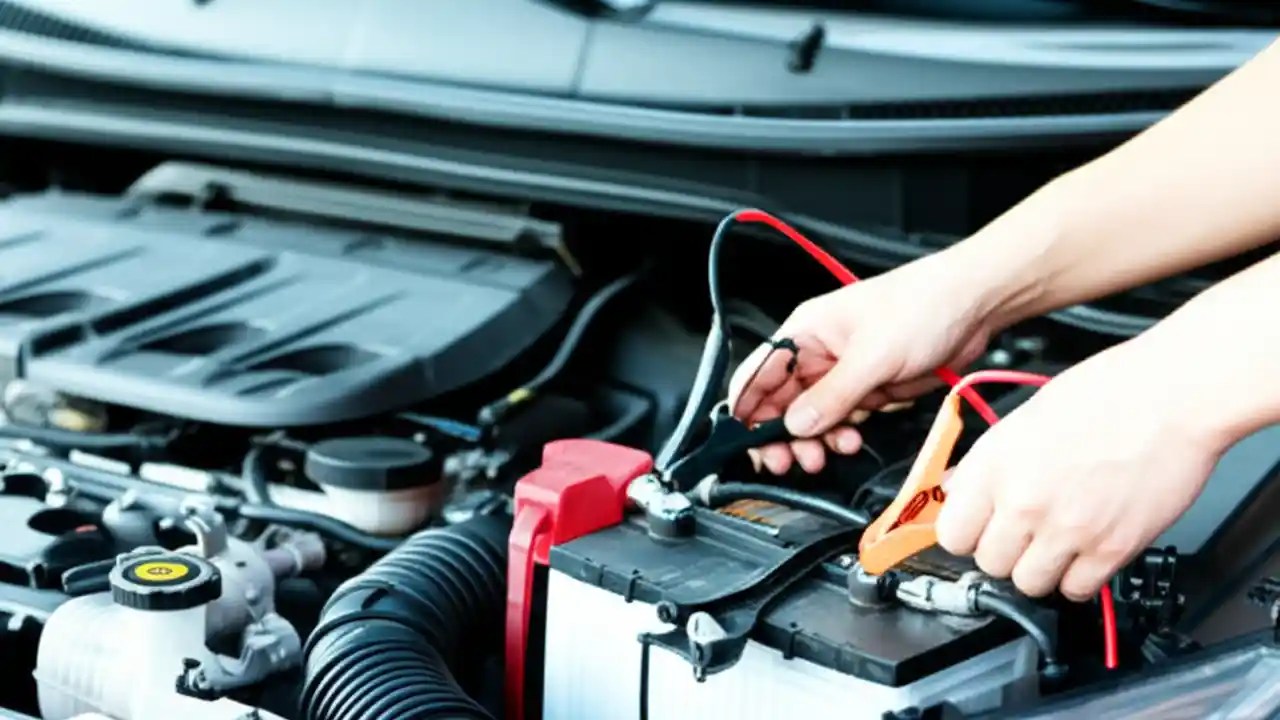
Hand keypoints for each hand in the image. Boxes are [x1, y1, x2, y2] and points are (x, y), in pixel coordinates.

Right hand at [728, 260, 994, 474]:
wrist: (974, 305)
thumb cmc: (924, 303)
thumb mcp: (873, 355)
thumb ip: (833, 395)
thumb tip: (797, 424)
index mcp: (805, 331)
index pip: (757, 373)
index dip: (746, 410)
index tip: (744, 442)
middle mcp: (818, 352)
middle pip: (779, 402)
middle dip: (779, 434)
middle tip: (786, 461)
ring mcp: (842, 372)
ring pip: (810, 417)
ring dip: (812, 440)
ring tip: (822, 455)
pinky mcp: (868, 388)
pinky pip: (841, 420)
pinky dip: (840, 435)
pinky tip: (850, 440)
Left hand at [935, 339, 1223, 599]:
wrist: (1173, 396)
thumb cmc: (1106, 394)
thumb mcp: (1024, 417)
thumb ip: (984, 463)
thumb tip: (953, 490)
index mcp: (996, 463)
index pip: (950, 533)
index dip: (964, 533)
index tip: (977, 529)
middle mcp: (1025, 500)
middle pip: (988, 563)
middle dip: (1002, 552)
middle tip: (1021, 532)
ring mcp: (1068, 529)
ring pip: (1028, 584)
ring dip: (1038, 569)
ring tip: (1054, 543)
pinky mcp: (1111, 548)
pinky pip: (1077, 590)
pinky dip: (1078, 578)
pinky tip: (1084, 552)